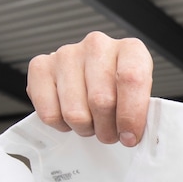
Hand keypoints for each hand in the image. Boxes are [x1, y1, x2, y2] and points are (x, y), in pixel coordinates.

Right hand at [27, 31, 153, 145]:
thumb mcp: (140, 96)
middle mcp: (97, 46)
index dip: (131, 115)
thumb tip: (131, 136)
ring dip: (85, 128)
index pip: (132, 78)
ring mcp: (66, 54)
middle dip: (107, 129)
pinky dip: (61, 124)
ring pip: (75, 113)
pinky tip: (70, 114)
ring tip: (91, 122)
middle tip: (109, 132)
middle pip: (101, 100)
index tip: (130, 136)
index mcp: (129, 49)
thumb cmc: (117, 87)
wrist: (89, 74)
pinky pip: (50, 114)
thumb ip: (141, 113)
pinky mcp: (41, 67)